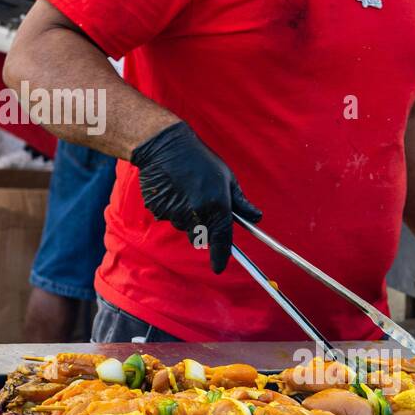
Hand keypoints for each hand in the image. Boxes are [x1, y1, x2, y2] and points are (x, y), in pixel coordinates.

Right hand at [130, 121, 260, 273]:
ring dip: (186, 216)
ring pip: (183, 226)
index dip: (220, 256)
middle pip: (200, 236)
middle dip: (202, 227)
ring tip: (185, 190)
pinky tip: (172, 190)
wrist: (164, 146)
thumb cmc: (199, 159)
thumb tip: (256, 218)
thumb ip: (240, 202)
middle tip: (200, 203)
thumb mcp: (226, 177)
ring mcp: (175, 213)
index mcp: (217, 206)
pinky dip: (171, 208)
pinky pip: (167, 217)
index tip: (219, 267)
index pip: (221, 240)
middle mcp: (196, 213)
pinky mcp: (158, 210)